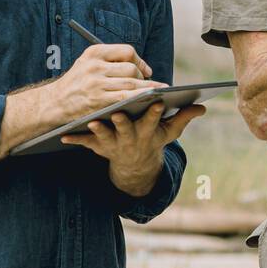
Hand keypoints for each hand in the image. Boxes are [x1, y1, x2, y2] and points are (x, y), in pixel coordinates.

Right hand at [49, 43, 152, 124]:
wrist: (54, 103)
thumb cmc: (76, 84)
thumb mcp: (87, 63)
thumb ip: (109, 61)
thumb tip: (140, 66)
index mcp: (94, 53)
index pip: (126, 51)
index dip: (140, 61)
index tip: (146, 70)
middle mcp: (95, 65)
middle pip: (131, 68)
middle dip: (143, 78)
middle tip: (149, 85)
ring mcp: (96, 83)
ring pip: (131, 82)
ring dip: (147, 88)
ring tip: (158, 91)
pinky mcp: (98, 99)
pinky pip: (125, 96)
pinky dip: (139, 97)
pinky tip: (148, 99)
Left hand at [60, 99, 206, 196]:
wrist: (135, 165)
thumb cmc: (151, 138)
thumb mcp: (169, 132)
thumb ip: (183, 118)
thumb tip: (202, 107)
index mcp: (148, 132)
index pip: (153, 120)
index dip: (155, 112)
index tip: (157, 101)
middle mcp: (131, 139)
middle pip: (127, 130)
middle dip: (124, 123)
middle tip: (119, 113)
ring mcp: (114, 145)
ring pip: (105, 138)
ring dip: (99, 131)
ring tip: (92, 122)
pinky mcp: (99, 148)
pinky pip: (86, 145)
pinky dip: (75, 140)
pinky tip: (64, 136)